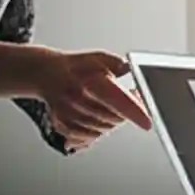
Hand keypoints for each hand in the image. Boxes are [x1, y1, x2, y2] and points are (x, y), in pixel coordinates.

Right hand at [27, 49, 151, 150]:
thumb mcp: (100, 58)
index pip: (118, 101)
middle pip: (114, 118)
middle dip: (126, 113)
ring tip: (108, 105)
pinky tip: (97, 117)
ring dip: (112, 121)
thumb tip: (134, 68)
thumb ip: (120, 65)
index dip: (135, 113)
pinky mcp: (63, 126)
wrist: (46, 73)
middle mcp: (78, 100)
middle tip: (129, 102)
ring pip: (103, 128)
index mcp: (90, 82)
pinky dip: (97, 129)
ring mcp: (69, 115)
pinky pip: (88, 136)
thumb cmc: (76, 66)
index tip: (148, 123)